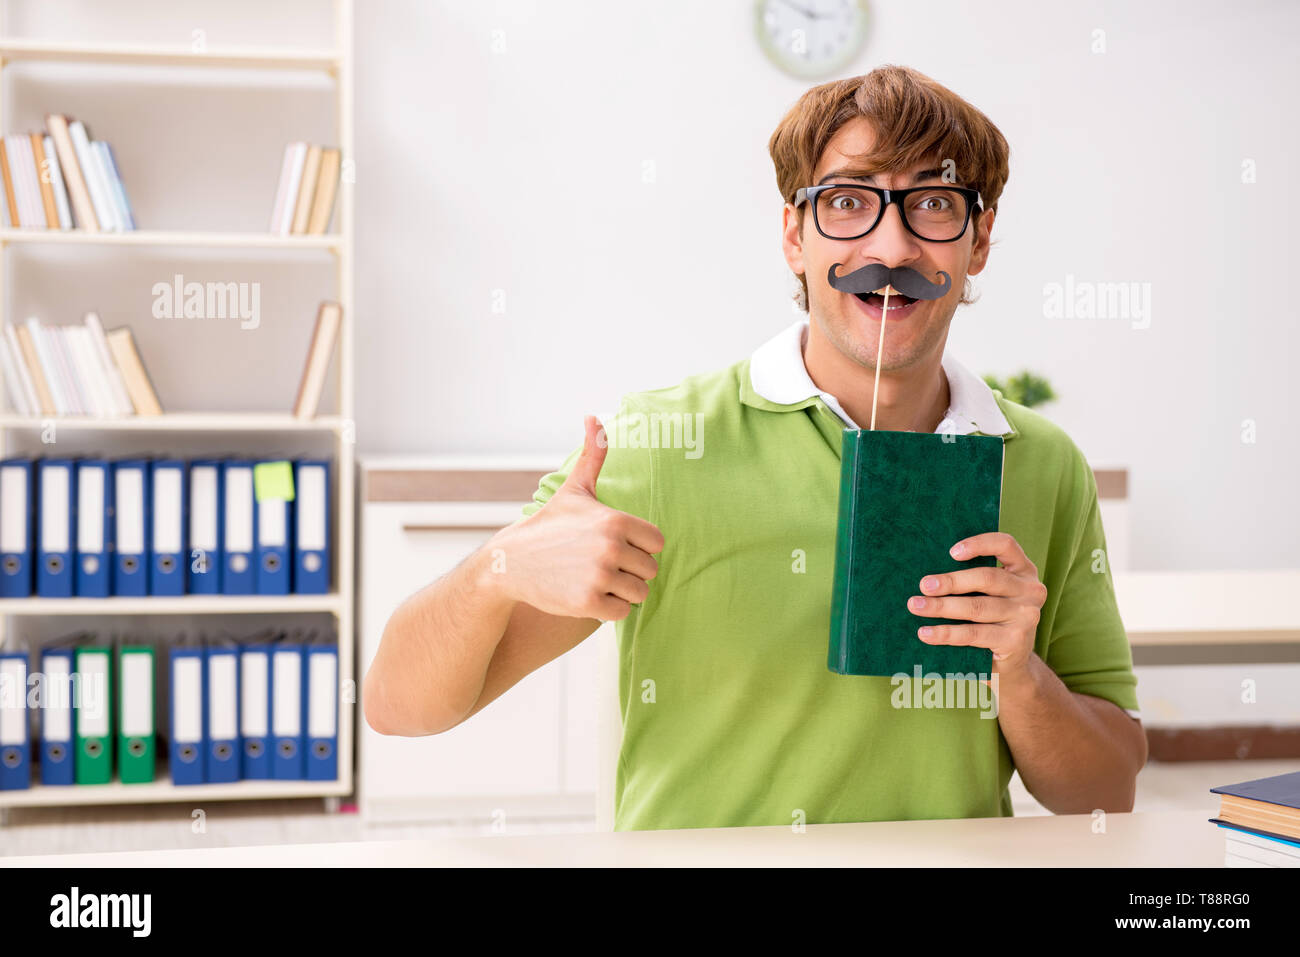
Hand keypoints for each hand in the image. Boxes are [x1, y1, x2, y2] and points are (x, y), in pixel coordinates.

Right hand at [489, 415, 664, 621]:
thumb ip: (594, 455)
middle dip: (630, 572)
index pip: (657, 543)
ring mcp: (600, 576)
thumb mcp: (575, 489)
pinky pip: (621, 613)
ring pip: (638, 594)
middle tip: (602, 566)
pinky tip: (588, 596)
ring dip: (621, 592)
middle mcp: (611, 547)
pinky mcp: (588, 603)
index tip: (616, 547)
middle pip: (650, 571)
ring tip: (595, 580)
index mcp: (615, 520)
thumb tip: (594, 415)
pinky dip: (609, 609)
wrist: (510, 563)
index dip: (639, 548)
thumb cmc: (549, 525)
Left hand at [905, 532, 1047, 676]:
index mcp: (1023, 570)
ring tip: (916, 606)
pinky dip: (946, 633)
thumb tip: (929, 574)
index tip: (951, 552)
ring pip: (977, 607)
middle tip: (924, 585)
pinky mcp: (1015, 641)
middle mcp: (1031, 590)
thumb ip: (973, 580)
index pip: (1005, 545)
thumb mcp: (991, 594)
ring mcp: (1026, 617)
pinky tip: (926, 633)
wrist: (1012, 663)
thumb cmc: (992, 619)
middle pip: (987, 579)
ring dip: (942, 606)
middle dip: (951, 581)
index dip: (979, 544)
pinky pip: (974, 634)